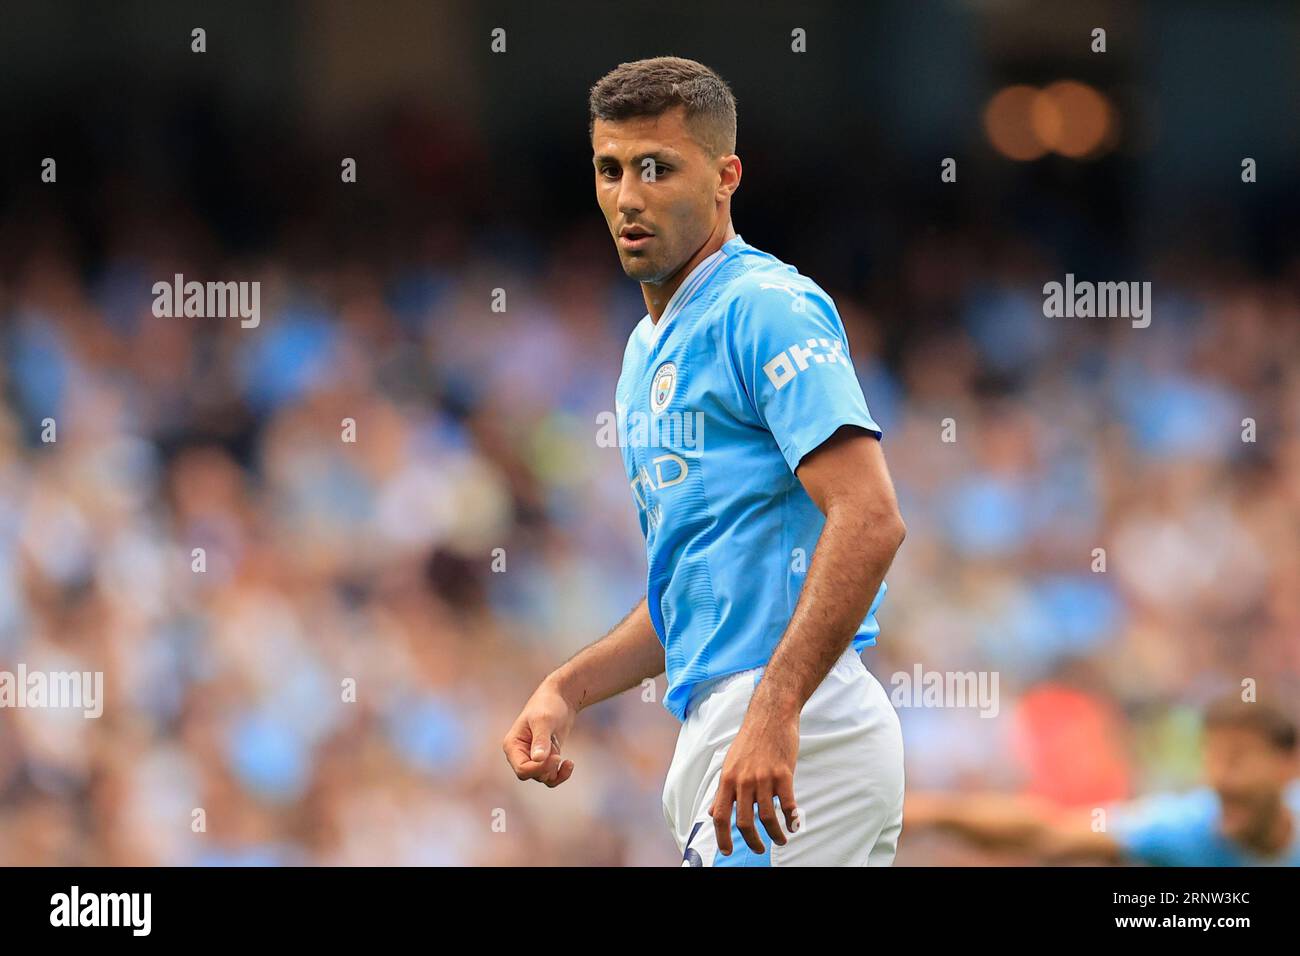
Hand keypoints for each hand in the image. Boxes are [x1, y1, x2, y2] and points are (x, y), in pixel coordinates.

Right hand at [502, 676, 577, 787]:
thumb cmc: (548, 705)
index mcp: (512, 745)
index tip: (556, 757)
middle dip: (546, 768)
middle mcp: (519, 754)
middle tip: (558, 755)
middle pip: (530, 775)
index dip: (539, 768)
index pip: (521, 769)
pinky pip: (551, 776)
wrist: (561, 698)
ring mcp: (532, 757)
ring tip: (564, 757)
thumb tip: (538, 759)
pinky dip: (561, 774)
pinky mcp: (545, 758)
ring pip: (542, 777)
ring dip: (555, 770)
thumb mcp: (544, 720)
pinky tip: (569, 763)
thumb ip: (540, 740)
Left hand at [710, 697, 800, 854]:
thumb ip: (723, 789)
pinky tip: (793, 824)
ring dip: (775, 834)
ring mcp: (763, 778)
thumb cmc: (750, 740)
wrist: (770, 716)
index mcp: (727, 779)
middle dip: (752, 842)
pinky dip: (791, 819)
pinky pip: (788, 805)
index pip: (719, 815)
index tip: (727, 851)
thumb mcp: (730, 763)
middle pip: (744, 822)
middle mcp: (743, 781)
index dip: (722, 837)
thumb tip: (712, 811)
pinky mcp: (783, 774)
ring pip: (768, 817)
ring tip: (781, 839)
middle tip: (759, 850)